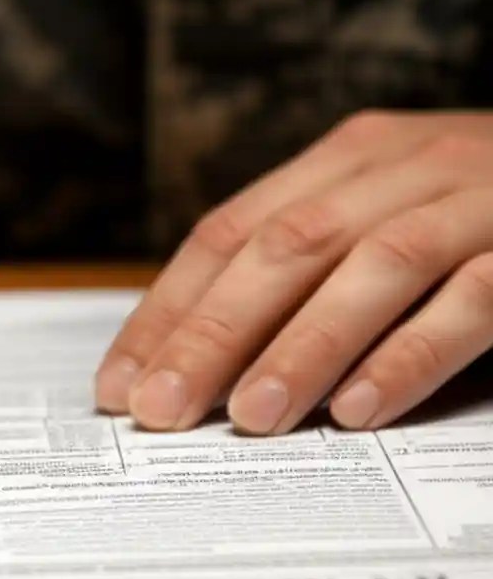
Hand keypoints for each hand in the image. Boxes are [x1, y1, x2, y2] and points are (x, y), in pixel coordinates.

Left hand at [96, 110, 492, 433]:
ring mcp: (473, 199)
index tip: (121, 383)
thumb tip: (195, 355)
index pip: (227, 234)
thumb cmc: (469, 209)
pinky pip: (473, 298)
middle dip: (211, 334)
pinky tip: (360, 409)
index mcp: (341, 160)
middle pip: (283, 250)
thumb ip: (303, 267)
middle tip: (161, 412)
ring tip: (250, 418)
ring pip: (370, 269)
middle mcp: (398, 167)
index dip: (166, 310)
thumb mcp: (377, 214)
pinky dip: (411, 354)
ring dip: (303, 346)